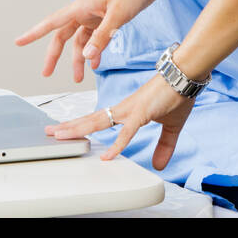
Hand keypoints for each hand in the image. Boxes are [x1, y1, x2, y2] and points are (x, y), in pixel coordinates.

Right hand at [14, 0, 160, 80]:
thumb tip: (87, 56)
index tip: (18, 42)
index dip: (34, 33)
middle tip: (47, 73)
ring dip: (78, 59)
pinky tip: (96, 64)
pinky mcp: (105, 20)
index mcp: (81, 6)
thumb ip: (102, 37)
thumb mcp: (118, 15)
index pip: (52, 22)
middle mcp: (84, 11)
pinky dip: (94, 52)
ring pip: (79, 41)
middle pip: (62, 36)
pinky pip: (94, 39)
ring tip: (79, 78)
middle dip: (54, 55)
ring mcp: (94, 16)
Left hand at [44, 74, 193, 169]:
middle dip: (71, 126)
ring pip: (99, 121)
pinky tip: (107, 155)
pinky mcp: (143, 112)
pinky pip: (127, 131)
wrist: (186, 73)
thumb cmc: (178, 94)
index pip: (99, 119)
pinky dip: (117, 144)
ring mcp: (131, 109)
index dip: (82, 125)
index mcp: (128, 110)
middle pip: (92, 119)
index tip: (67, 129)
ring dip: (79, 129)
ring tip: (60, 134)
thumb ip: (164, 146)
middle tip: (50, 132)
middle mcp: (124, 108)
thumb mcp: (171, 127)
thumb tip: (159, 164)